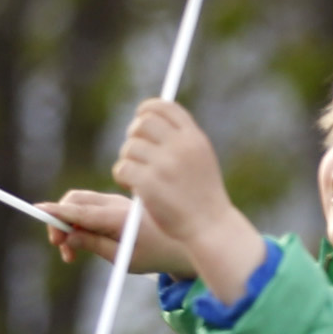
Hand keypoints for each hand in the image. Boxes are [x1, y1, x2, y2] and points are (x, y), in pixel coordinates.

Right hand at [44, 187, 194, 278]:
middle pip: (76, 200)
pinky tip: (82, 242)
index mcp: (118, 218)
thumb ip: (94, 245)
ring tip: (70, 253)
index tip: (38, 210)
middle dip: (60, 219)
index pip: (79, 211)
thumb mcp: (124, 259)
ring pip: (81, 202)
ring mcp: (117, 203)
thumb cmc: (156, 256)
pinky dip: (80, 220)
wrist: (184, 246)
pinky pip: (91, 207)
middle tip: (60, 246)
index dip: (56, 210)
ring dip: (69, 222)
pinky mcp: (118, 207)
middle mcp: (116, 205)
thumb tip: (68, 236)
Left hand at [113, 98, 268, 300]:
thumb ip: (181, 138)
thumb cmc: (202, 194)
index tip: (141, 120)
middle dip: (134, 136)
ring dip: (128, 162)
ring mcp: (164, 165)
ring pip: (129, 148)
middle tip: (137, 154)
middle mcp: (180, 147)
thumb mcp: (201, 159)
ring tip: (140, 177)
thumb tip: (148, 117)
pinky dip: (123, 178)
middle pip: (142, 123)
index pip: (164, 106)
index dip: (147, 110)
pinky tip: (134, 188)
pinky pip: (122, 168)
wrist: (210, 227)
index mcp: (194, 138)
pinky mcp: (148, 183)